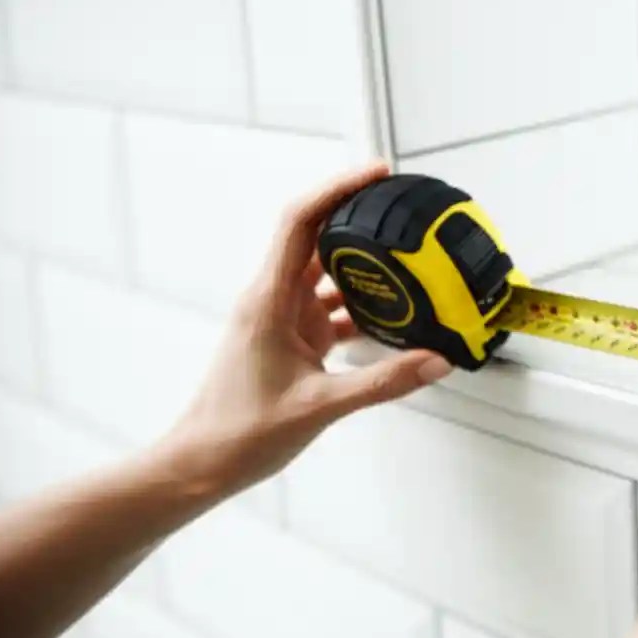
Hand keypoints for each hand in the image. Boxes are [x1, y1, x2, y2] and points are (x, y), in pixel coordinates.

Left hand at [147, 162, 452, 499]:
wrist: (203, 462)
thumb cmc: (239, 432)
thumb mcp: (320, 406)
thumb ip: (383, 382)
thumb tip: (433, 362)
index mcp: (269, 300)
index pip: (301, 221)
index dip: (338, 189)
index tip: (376, 174)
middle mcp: (274, 299)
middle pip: (319, 237)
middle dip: (360, 217)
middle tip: (402, 207)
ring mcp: (284, 318)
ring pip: (329, 273)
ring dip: (365, 264)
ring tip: (408, 257)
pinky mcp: (293, 338)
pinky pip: (333, 306)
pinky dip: (363, 305)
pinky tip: (393, 313)